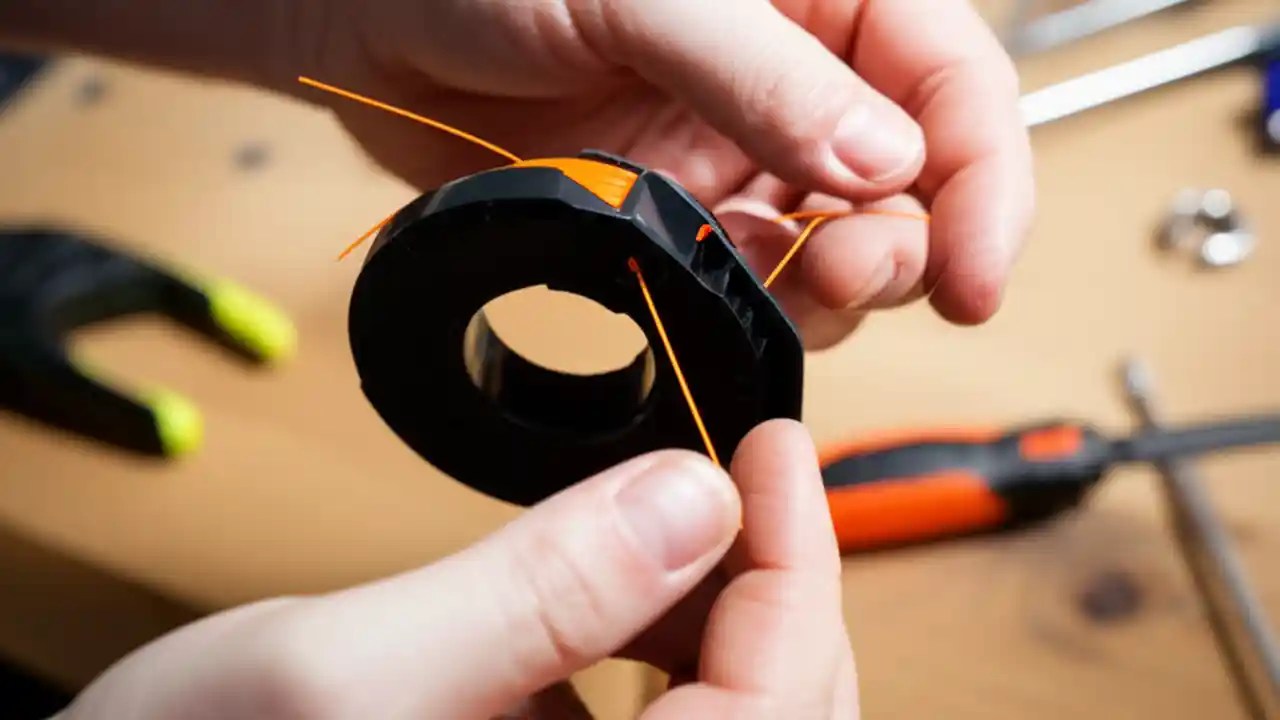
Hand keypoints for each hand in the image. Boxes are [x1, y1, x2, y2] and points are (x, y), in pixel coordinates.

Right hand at [60, 420, 852, 718]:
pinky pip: (659, 714)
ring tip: (671, 521)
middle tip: (732, 469)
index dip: (796, 561)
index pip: (774, 699)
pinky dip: (660, 640)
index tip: (771, 446)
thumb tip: (688, 498)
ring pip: (731, 709)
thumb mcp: (344, 671)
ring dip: (723, 608)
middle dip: (772, 581)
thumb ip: (534, 591)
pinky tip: (610, 596)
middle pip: (781, 708)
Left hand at [283, 0, 1032, 347]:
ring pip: (840, 241)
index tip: (976, 274)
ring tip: (787, 293)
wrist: (362, 14)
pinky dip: (757, 305)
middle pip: (915, 176)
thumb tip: (886, 161)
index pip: (952, 79)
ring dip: (835, 289)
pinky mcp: (678, 207)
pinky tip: (726, 298)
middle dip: (907, 244)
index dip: (985, 179)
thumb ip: (764, 74)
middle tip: (849, 278)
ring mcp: (734, 145)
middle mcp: (792, 73)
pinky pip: (751, 274)